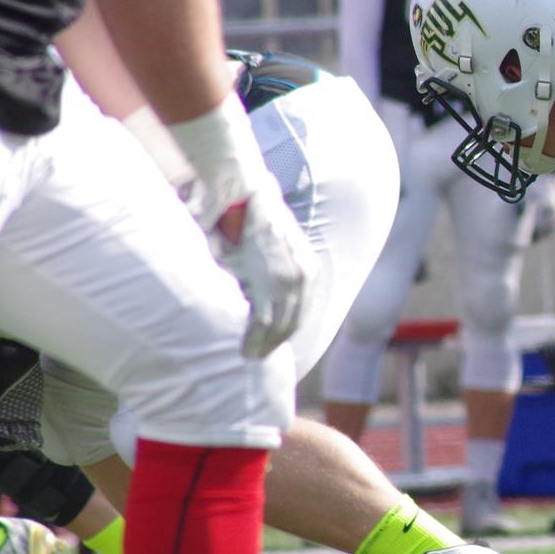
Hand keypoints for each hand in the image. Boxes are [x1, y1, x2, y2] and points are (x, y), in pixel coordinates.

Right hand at [213, 181, 317, 356]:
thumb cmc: (254, 219)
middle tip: (261, 357)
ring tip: (250, 357)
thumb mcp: (274, 246)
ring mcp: (289, 282)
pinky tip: (246, 349)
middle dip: (277, 343)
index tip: (275, 343)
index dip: (289, 329)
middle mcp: (304, 277)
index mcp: (309, 269)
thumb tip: (260, 290)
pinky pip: (264, 321)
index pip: (302, 309)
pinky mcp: (270, 283)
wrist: (247, 196)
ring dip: (265, 346)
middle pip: (294, 321)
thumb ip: (273, 269)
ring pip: (280, 326)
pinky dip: (254, 339)